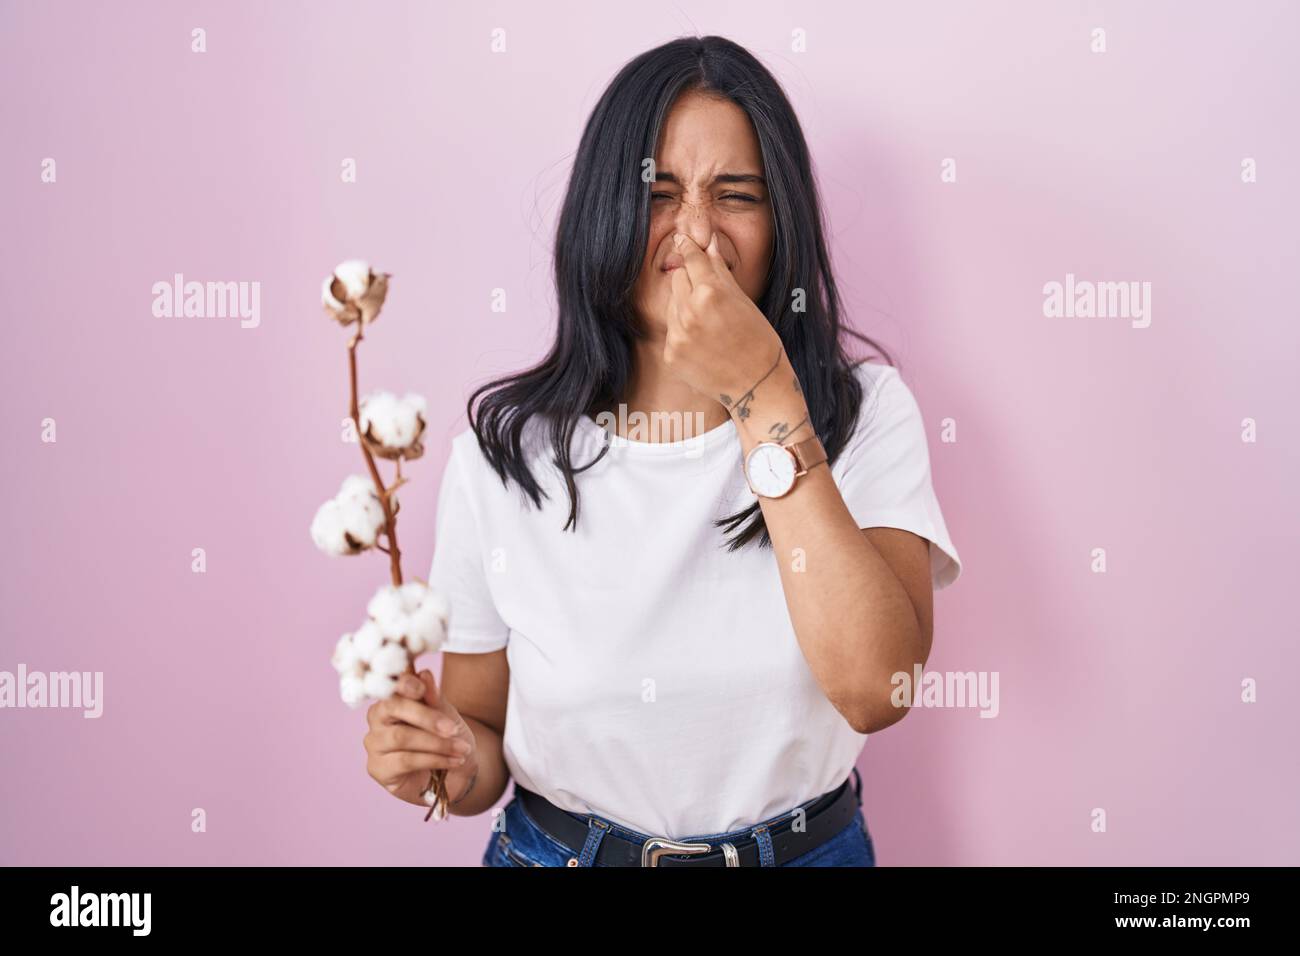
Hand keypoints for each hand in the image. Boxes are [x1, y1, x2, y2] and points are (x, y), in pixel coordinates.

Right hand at [364, 669, 476, 808]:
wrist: (453, 772)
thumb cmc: (444, 738)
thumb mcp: (446, 715)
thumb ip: (434, 698)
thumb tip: (424, 675)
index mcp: (392, 698)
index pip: (391, 686)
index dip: (404, 684)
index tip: (421, 688)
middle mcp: (377, 718)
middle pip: (392, 708)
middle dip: (426, 717)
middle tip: (453, 728)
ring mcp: (374, 744)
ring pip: (400, 737)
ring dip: (436, 743)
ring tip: (461, 749)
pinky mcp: (378, 769)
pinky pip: (405, 761)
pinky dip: (434, 760)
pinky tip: (453, 761)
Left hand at [663, 231, 783, 408]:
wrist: (757, 386)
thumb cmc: (759, 340)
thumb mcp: (744, 300)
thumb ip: (720, 271)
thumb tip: (708, 243)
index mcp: (711, 293)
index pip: (692, 259)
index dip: (688, 247)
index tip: (682, 239)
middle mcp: (689, 312)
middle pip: (678, 278)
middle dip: (691, 280)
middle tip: (710, 294)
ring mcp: (677, 335)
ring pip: (672, 303)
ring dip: (685, 305)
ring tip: (710, 322)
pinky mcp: (671, 354)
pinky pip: (671, 330)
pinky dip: (683, 330)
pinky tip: (704, 341)